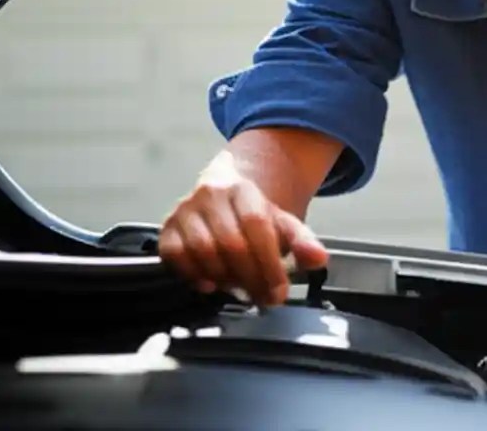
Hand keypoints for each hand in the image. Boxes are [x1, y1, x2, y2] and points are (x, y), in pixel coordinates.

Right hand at [159, 156, 328, 306]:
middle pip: (230, 241)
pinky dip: (192, 275)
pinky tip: (211, 283)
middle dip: (251, 277)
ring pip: (202, 250)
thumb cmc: (254, 216)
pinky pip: (174, 255)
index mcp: (243, 188)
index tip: (279, 290)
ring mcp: (185, 210)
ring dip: (224, 278)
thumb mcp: (282, 223)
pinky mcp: (167, 228)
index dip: (268, 262)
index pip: (256, 225)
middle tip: (264, 297)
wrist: (225, 195)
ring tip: (241, 289)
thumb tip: (319, 258)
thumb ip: (301, 240)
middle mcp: (210, 194)